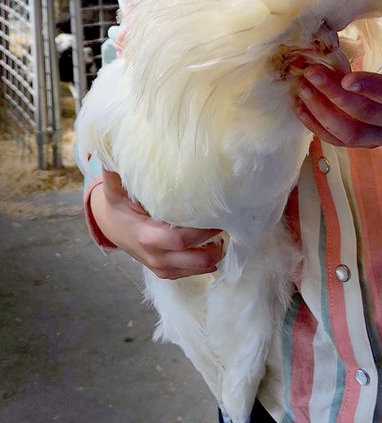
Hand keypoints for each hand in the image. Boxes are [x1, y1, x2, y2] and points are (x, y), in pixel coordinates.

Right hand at [90, 169, 224, 279]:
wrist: (109, 228)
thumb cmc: (118, 205)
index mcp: (146, 236)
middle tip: (231, 225)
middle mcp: (155, 256)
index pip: (180, 239)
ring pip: (197, 269)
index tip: (218, 215)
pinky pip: (192, 272)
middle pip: (194, 259)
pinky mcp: (166, 272)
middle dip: (216, 246)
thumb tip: (116, 149)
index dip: (202, 231)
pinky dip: (207, 263)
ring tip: (229, 235)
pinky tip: (218, 246)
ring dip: (215, 255)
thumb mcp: (115, 189)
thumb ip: (117, 172)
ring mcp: (161, 267)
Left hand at [294, 18, 381, 149]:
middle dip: (335, 94)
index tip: (345, 78)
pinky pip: (340, 141)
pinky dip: (317, 127)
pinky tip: (300, 107)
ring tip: (301, 89)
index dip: (370, 87)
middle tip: (310, 72)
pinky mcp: (368, 143)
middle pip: (365, 114)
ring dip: (322, 113)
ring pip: (349, 134)